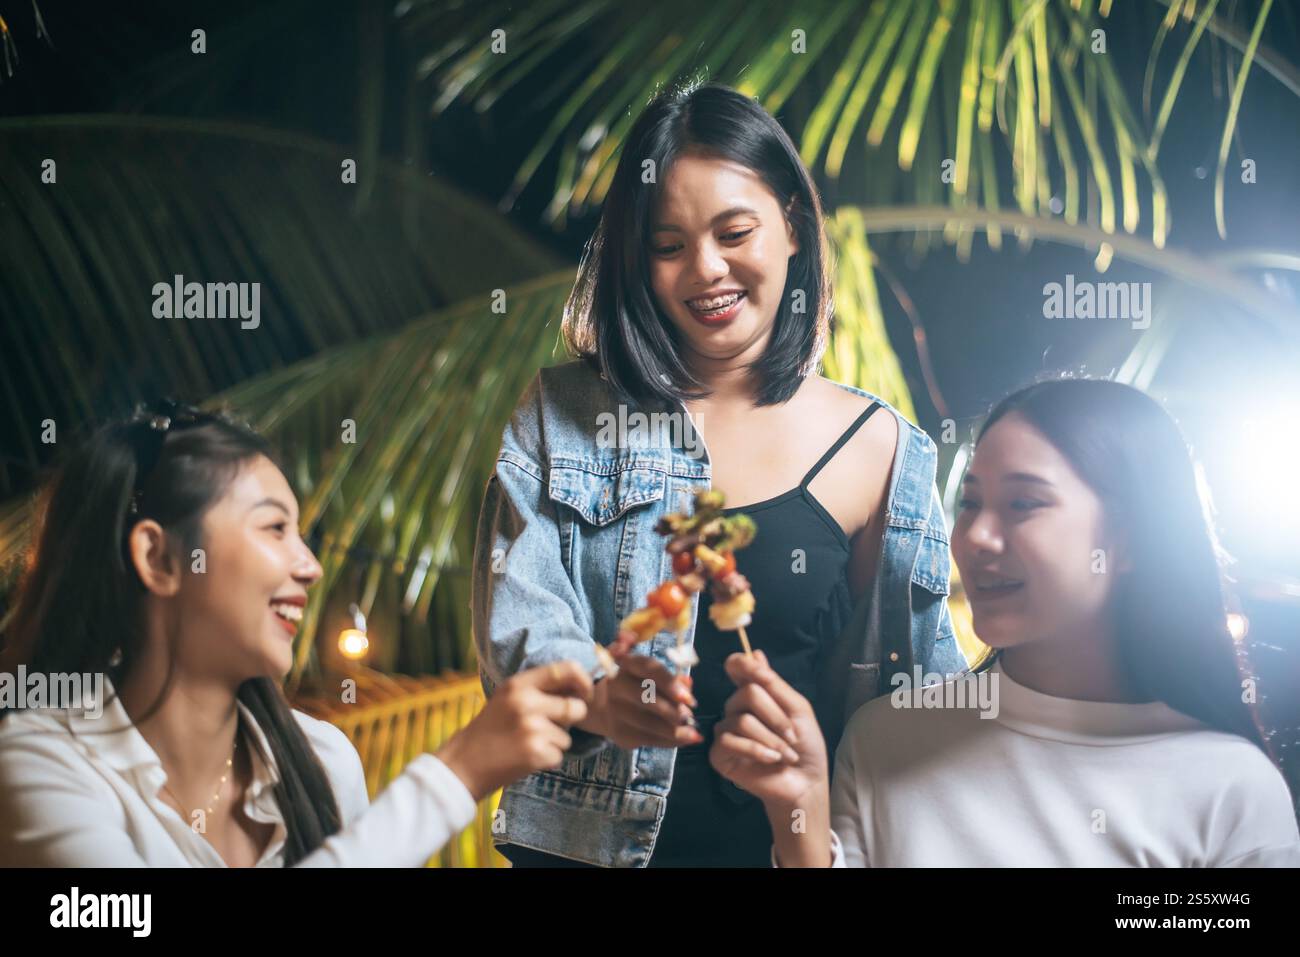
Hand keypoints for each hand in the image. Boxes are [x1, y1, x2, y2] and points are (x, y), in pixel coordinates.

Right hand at [437, 660, 592, 800]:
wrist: (463, 763)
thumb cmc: (491, 728)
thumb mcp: (508, 697)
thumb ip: (539, 688)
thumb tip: (580, 684)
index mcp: (519, 684)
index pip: (567, 669)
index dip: (584, 680)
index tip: (584, 693)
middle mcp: (526, 702)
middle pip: (575, 707)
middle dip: (569, 720)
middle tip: (546, 726)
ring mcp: (531, 728)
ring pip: (567, 736)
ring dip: (553, 743)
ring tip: (527, 743)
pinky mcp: (535, 753)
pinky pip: (559, 756)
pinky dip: (547, 760)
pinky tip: (526, 758)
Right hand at [583, 652, 700, 750]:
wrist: (606, 707)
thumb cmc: (640, 687)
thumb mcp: (655, 677)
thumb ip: (673, 679)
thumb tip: (688, 684)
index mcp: (628, 664)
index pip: (648, 668)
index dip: (669, 683)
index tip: (688, 698)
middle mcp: (617, 685)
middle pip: (646, 698)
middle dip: (672, 710)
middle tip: (690, 718)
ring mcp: (614, 710)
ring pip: (648, 723)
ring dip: (675, 731)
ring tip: (693, 734)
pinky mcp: (618, 732)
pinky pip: (648, 739)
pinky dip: (670, 741)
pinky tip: (684, 740)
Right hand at [709, 650, 826, 812]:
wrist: (805, 782)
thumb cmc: (804, 745)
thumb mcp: (797, 709)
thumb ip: (774, 683)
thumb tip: (755, 652)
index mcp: (753, 693)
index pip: (736, 667)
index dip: (744, 664)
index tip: (764, 676)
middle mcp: (736, 708)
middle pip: (747, 693)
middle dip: (776, 716)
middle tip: (792, 736)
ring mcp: (725, 730)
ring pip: (742, 720)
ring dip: (772, 739)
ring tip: (785, 754)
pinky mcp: (719, 754)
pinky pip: (731, 741)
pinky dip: (757, 750)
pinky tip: (771, 760)